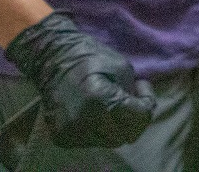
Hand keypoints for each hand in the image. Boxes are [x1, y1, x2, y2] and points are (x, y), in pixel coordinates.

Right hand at [3, 12, 154, 147]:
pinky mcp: (62, 137)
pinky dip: (98, 129)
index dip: (146, 104)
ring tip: (111, 104)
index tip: (142, 88)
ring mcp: (71, 133)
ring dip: (115, 126)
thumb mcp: (122, 67)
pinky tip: (95, 112)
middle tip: (130, 99)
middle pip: (124, 136)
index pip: (138, 120)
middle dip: (132, 119)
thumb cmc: (90, 57)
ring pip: (108, 141)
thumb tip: (139, 110)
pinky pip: (90, 141)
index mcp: (100, 101)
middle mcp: (84, 122)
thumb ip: (134, 93)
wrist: (52, 57)